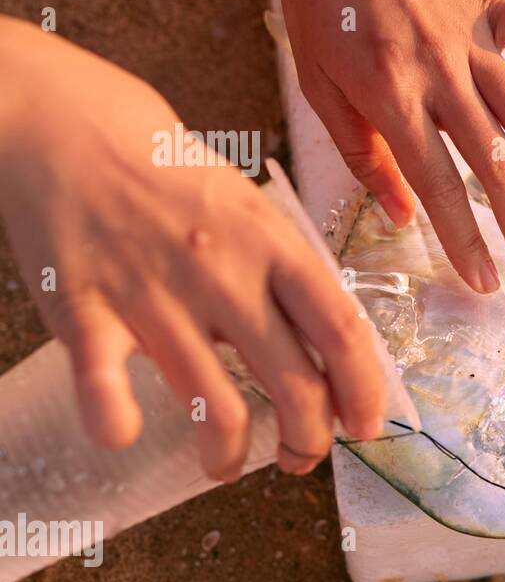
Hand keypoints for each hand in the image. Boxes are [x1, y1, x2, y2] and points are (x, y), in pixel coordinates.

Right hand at [0, 18, 385, 480]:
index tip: (366, 426)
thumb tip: (326, 339)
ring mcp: (154, 292)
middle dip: (309, 440)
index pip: (344, 330)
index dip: (365, 390)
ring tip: (223, 464)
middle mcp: (224, 272)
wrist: (60, 117)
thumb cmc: (161, 165)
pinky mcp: (84, 306)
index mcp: (271, 243)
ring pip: (215, 404)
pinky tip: (123, 434)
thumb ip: (281, 268)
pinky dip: (115, 423)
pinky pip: (105, 388)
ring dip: (227, 454)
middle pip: (295, 382)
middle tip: (301, 456)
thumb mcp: (245, 205)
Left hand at [262, 0, 504, 292]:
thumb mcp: (319, 87)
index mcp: (390, 96)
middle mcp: (439, 72)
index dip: (466, 241)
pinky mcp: (494, 8)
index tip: (485, 282)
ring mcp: (473, 39)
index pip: (438, 186)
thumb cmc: (320, 5)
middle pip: (494, 165)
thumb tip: (403, 215)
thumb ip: (363, 155)